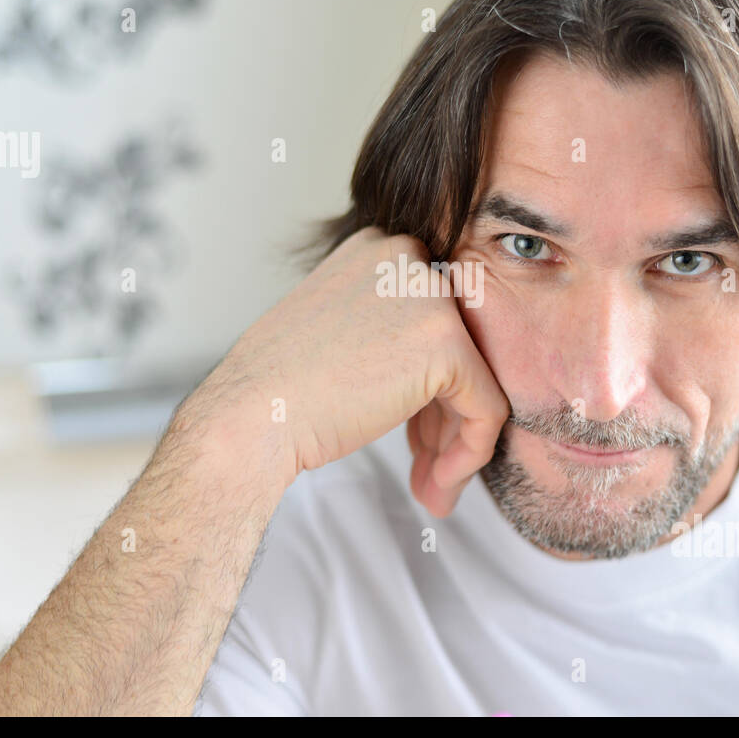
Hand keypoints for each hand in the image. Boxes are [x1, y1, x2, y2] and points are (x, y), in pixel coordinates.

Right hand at [209, 226, 508, 516]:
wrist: (251, 416)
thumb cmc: (280, 389)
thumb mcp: (341, 333)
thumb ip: (392, 335)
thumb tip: (443, 375)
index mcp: (381, 248)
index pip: (433, 320)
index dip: (427, 388)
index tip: (413, 436)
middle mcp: (410, 256)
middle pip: (459, 349)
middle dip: (444, 418)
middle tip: (425, 469)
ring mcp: (432, 295)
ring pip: (477, 380)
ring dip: (455, 443)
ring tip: (432, 489)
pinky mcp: (447, 343)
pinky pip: (487, 408)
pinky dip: (470, 453)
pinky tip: (437, 485)